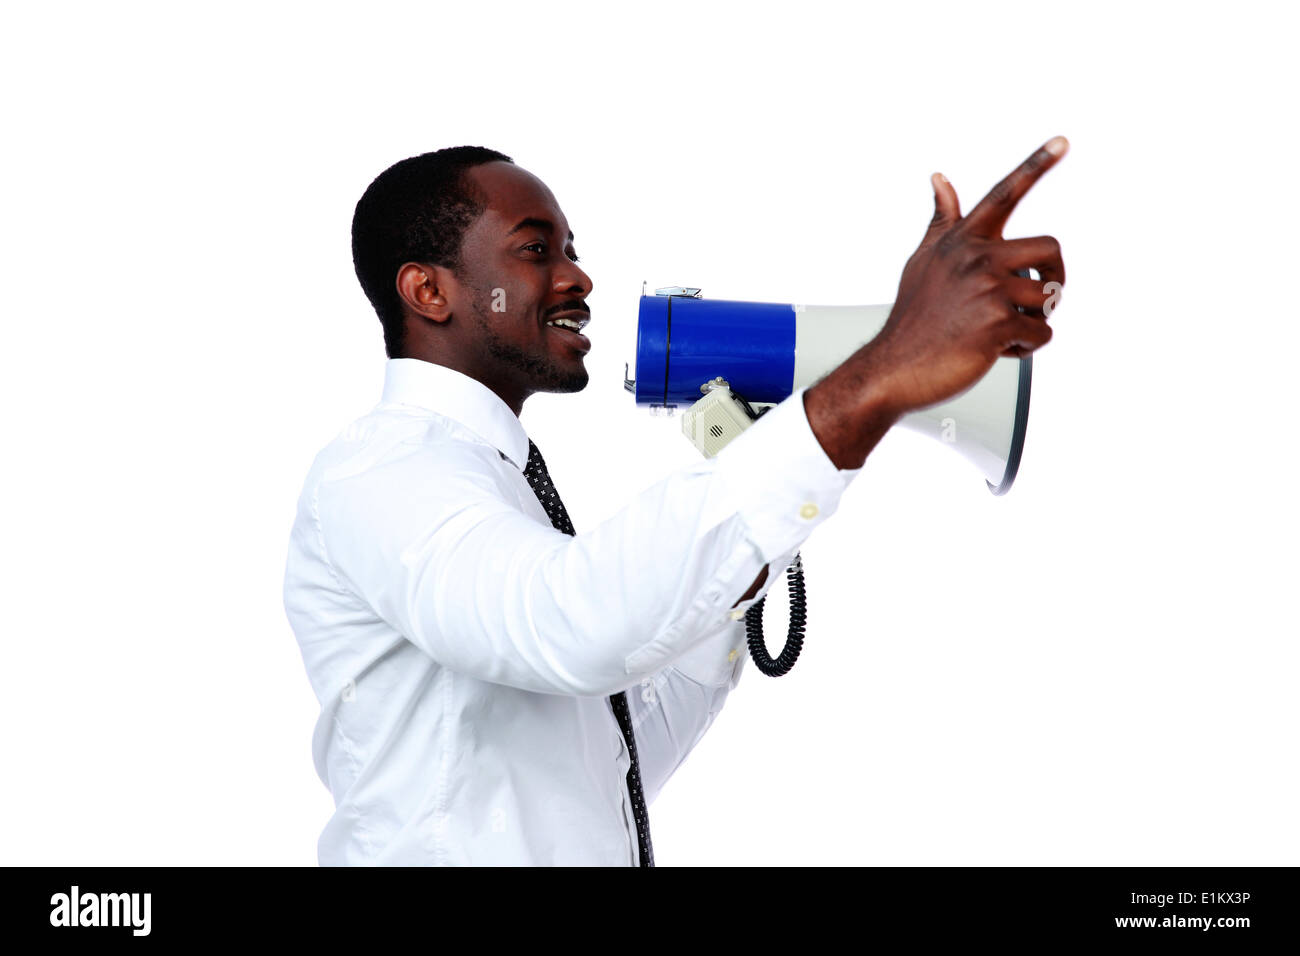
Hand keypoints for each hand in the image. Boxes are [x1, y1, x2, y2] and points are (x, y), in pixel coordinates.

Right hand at [869, 136, 1068, 417]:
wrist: (892, 368)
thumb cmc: (912, 319)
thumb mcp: (923, 261)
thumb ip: (941, 220)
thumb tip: (939, 178)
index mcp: (961, 241)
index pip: (1003, 194)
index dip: (1036, 164)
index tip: (1063, 141)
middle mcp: (976, 258)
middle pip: (1050, 249)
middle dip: (1054, 276)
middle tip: (1037, 298)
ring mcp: (987, 290)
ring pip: (1047, 299)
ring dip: (1032, 322)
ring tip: (998, 332)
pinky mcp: (996, 324)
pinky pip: (1040, 333)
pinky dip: (1024, 348)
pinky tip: (994, 350)